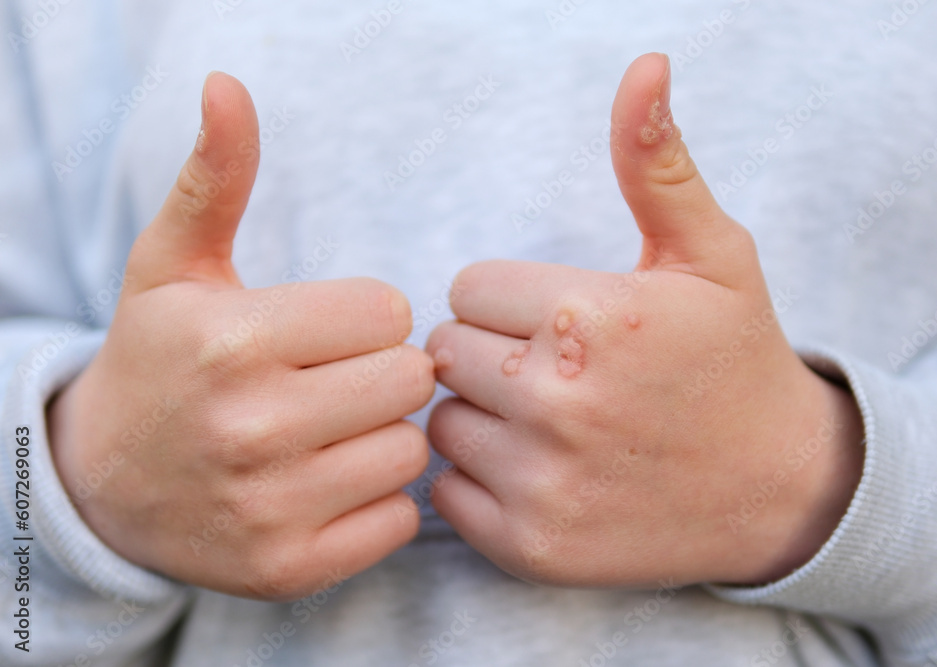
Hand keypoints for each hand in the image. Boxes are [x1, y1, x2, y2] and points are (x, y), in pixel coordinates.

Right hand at [47, 73, 434, 599]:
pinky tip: (330, 482)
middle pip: (410, 379)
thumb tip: (228, 85)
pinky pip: (399, 518)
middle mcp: (250, 429)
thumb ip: (216, 178)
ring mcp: (270, 509)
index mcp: (233, 341)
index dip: (365, 316)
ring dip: (384, 434)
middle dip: (383, 371)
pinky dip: (377, 499)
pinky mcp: (290, 568)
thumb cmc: (159, 359)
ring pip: (411, 450)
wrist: (104, 484)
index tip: (326, 331)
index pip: (388, 311)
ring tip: (332, 429)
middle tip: (335, 380)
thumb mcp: (173, 265)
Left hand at [425, 53, 863, 587]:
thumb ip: (657, 164)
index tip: (564, 323)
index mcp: (590, 316)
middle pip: (446, 352)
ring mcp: (543, 482)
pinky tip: (545, 472)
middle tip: (559, 372)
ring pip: (441, 421)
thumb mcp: (712, 254)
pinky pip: (447, 493)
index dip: (511, 302)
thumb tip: (644, 67)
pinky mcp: (530, 547)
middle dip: (491, 354)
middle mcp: (559, 401)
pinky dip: (481, 482)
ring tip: (554, 422)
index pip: (465, 288)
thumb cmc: (735, 358)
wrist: (778, 488)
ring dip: (482, 418)